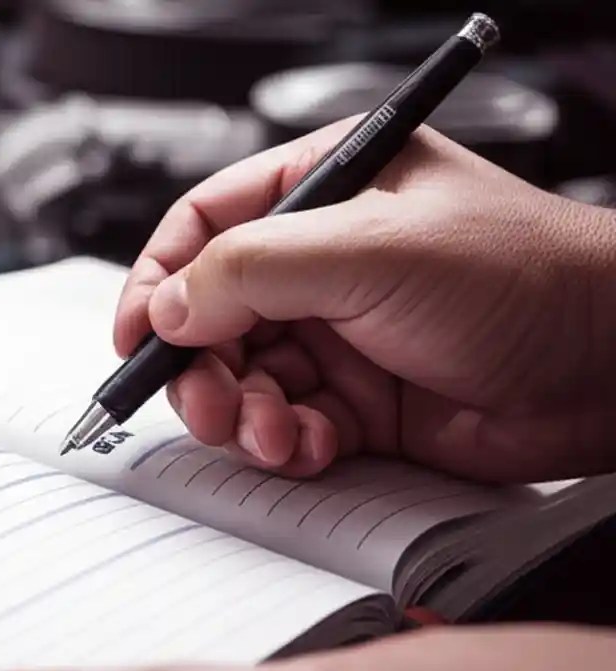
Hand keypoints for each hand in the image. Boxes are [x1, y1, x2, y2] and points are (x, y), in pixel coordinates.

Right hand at [114, 120, 615, 481]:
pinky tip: (306, 445)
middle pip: (210, 314)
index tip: (134, 333)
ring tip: (267, 431)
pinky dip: (282, 443)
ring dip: (239, 413)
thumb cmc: (524, 276)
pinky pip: (285, 424)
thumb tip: (167, 303)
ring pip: (242, 378)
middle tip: (205, 401)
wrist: (611, 370)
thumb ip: (251, 270)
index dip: (157, 277)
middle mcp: (321, 261)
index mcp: (323, 192)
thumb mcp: (369, 249)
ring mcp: (337, 333)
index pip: (205, 225)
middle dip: (198, 365)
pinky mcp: (357, 400)